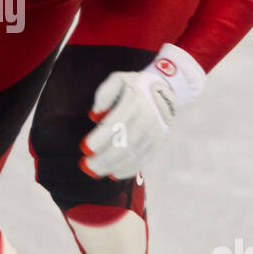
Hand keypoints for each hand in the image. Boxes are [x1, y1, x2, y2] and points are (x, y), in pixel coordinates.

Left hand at [80, 43, 204, 178]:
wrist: (168, 89)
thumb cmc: (136, 85)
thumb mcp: (119, 79)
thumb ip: (104, 94)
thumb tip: (94, 115)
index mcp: (135, 103)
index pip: (115, 125)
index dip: (99, 139)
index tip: (84, 148)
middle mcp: (147, 119)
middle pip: (124, 144)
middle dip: (103, 158)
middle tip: (86, 166)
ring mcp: (155, 133)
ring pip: (134, 155)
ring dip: (113, 166)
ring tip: (95, 172)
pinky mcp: (158, 142)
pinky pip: (144, 160)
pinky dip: (128, 169)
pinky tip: (114, 174)